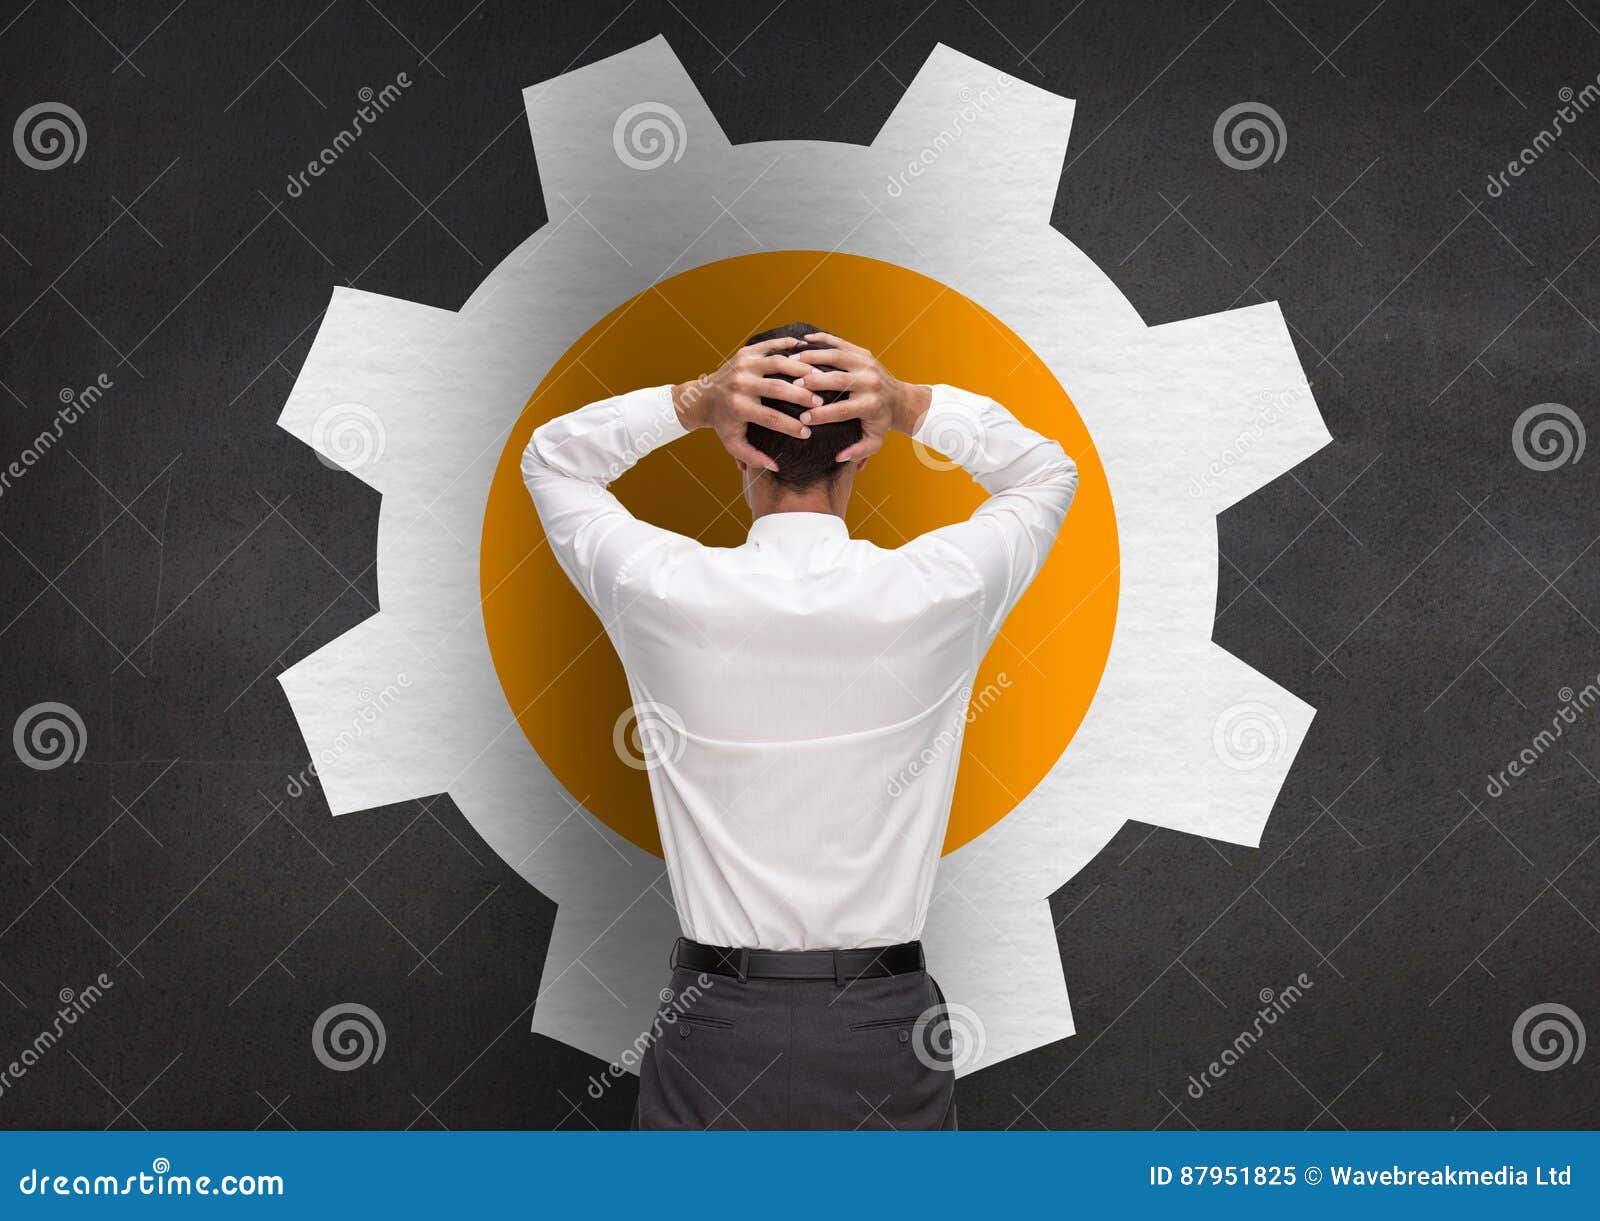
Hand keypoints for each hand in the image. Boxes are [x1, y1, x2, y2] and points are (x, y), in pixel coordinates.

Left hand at [673, 336, 820, 471]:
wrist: (702, 398)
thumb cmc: (723, 423)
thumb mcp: (733, 444)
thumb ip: (753, 457)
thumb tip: (776, 467)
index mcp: (738, 407)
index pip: (771, 418)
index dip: (791, 427)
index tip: (808, 433)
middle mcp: (740, 384)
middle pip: (777, 388)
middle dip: (802, 396)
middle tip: (820, 402)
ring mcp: (743, 365)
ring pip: (777, 363)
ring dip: (801, 369)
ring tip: (819, 376)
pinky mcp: (745, 352)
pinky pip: (770, 346)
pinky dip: (788, 345)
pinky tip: (806, 348)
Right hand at [790, 333, 931, 462]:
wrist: (899, 400)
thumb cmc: (881, 423)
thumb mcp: (874, 442)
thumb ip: (858, 452)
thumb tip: (839, 458)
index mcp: (871, 405)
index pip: (842, 410)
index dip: (822, 415)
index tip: (802, 419)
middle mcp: (870, 382)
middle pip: (838, 380)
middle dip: (813, 382)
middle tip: (792, 385)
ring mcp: (867, 364)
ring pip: (837, 357)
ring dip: (813, 358)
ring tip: (791, 361)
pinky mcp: (863, 353)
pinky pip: (840, 343)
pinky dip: (821, 339)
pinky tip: (803, 341)